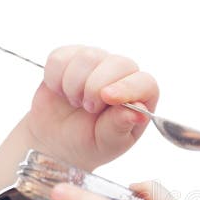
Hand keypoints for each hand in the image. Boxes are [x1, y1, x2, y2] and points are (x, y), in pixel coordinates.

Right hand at [24, 46, 159, 170]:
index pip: (145, 82)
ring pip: (88, 57)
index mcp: (140, 97)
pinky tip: (60, 92)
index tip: (108, 98)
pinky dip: (54, 78)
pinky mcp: (70, 57)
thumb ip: (121, 126)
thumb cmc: (90, 143)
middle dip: (96, 87)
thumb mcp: (108, 142)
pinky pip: (60, 57)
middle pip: (118, 63)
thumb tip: (139, 114)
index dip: (127, 87)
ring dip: (74, 84)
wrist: (58, 141)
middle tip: (88, 108)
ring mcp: (97, 62)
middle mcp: (122, 75)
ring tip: (76, 102)